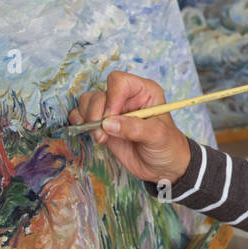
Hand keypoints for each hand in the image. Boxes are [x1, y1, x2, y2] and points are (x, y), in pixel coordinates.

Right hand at [70, 71, 191, 185]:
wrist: (163, 167)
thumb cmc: (168, 146)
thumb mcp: (158, 136)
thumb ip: (134, 128)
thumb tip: (108, 123)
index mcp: (144, 91)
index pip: (119, 82)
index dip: (112, 98)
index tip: (111, 118)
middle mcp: (126, 97)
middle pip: (100, 94)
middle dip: (97, 114)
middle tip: (103, 135)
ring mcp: (113, 110)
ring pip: (88, 102)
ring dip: (88, 119)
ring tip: (100, 138)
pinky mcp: (103, 124)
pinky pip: (82, 114)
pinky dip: (80, 121)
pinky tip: (89, 132)